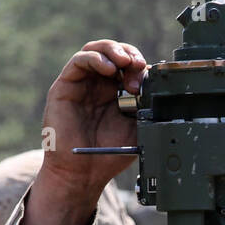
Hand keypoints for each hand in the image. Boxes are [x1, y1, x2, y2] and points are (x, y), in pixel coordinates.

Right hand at [17, 39, 145, 224]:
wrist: (83, 174)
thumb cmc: (107, 155)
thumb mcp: (136, 128)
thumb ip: (146, 106)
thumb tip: (159, 86)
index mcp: (115, 92)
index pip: (128, 64)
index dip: (139, 65)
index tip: (148, 78)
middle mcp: (97, 85)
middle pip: (113, 52)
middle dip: (129, 55)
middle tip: (138, 67)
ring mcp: (81, 84)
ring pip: (95, 50)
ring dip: (113, 51)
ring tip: (125, 62)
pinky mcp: (65, 86)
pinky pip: (79, 61)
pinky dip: (95, 59)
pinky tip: (108, 69)